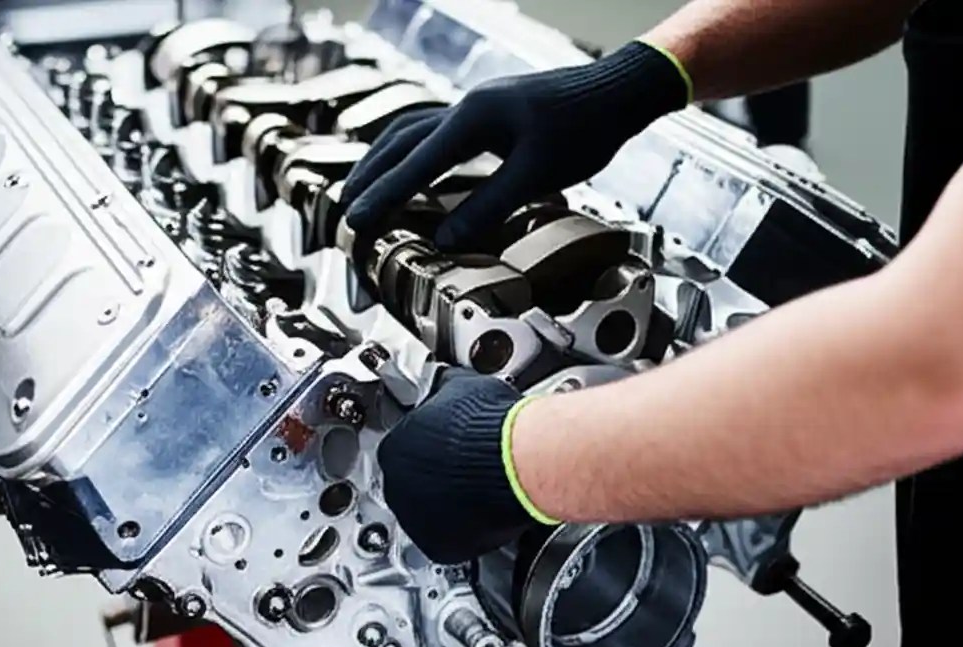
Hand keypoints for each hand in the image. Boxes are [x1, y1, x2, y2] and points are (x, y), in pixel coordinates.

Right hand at [342, 40, 689, 251]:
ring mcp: (474, 107)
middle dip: (369, 177)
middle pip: (399, 141)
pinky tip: (412, 170)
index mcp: (472, 118)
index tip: (355, 222)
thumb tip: (444, 239)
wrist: (617, 91)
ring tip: (364, 191)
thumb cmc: (585, 130)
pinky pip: (432, 132)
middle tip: (345, 212)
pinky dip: (411, 154)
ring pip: (412, 132)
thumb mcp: (538, 174)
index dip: (382, 195)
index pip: (414, 162)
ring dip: (384, 162)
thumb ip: (488, 205)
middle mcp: (464, 107)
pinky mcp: (486, 113)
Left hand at [377, 368, 556, 564]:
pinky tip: (483, 515)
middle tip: (466, 474)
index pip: (404, 451)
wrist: (519, 462)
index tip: (449, 452)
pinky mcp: (439, 546)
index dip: (431, 451)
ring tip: (478, 495)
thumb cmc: (494, 426)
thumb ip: (441, 396)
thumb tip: (445, 386)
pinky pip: (447, 540)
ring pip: (428, 515)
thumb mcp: (459, 389)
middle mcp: (396, 487)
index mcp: (394, 448)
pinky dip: (462, 533)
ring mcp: (415, 521)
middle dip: (437, 480)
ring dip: (447, 506)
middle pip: (412, 485)